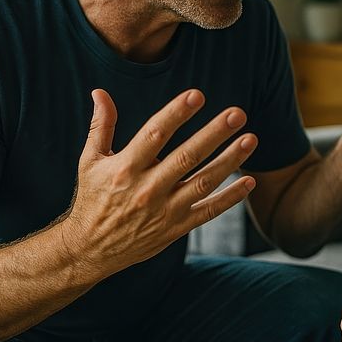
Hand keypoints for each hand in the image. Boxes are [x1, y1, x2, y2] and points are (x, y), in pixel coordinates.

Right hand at [60, 88, 256, 274]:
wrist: (90, 250)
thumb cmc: (93, 198)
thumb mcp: (90, 161)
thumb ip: (101, 126)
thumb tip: (99, 91)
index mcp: (125, 168)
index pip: (155, 134)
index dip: (176, 113)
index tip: (197, 95)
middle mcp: (147, 189)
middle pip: (187, 157)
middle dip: (214, 134)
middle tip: (238, 113)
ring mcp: (164, 211)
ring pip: (203, 183)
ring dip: (230, 161)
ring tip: (251, 139)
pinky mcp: (176, 228)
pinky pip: (208, 212)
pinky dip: (230, 198)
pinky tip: (249, 181)